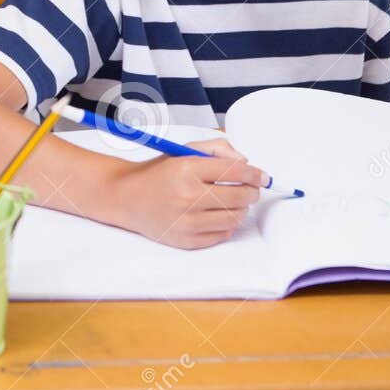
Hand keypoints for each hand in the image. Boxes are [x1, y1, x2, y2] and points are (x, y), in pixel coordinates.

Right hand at [105, 148, 266, 248]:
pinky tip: (214, 215)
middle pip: (241, 196)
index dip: (255, 173)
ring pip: (235, 218)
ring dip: (240, 209)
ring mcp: (186, 221)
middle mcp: (186, 196)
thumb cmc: (158, 174)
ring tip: (230, 202)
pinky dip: (225, 225)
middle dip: (251, 191)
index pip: (236, 171)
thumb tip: (246, 163)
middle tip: (249, 189)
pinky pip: (223, 235)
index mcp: (186, 169)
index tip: (261, 176)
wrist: (127, 198)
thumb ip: (217, 150)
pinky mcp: (186, 240)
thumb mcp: (184, 151)